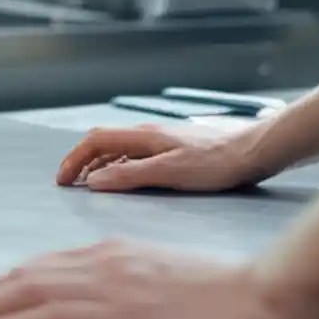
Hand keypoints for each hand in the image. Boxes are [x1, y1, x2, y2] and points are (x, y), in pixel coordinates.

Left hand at [0, 240, 305, 318]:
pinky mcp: (116, 311)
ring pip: (23, 293)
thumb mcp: (163, 293)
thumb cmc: (229, 301)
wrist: (267, 297)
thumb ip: (120, 303)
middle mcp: (103, 261)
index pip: (42, 269)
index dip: (4, 287)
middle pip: (22, 276)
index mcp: (114, 255)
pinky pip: (46, 316)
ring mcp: (107, 283)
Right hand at [55, 122, 269, 192]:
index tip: (62, 180)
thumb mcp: (170, 172)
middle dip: (81, 161)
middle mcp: (148, 133)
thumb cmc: (217, 163)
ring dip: (99, 164)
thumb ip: (130, 175)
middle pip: (103, 141)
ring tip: (90, 185)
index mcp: (143, 135)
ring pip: (119, 148)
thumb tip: (93, 181)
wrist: (256, 151)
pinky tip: (125, 180)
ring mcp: (162, 140)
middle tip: (69, 183)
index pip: (95, 140)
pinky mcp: (175, 149)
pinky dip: (118, 166)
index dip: (73, 159)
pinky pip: (135, 154)